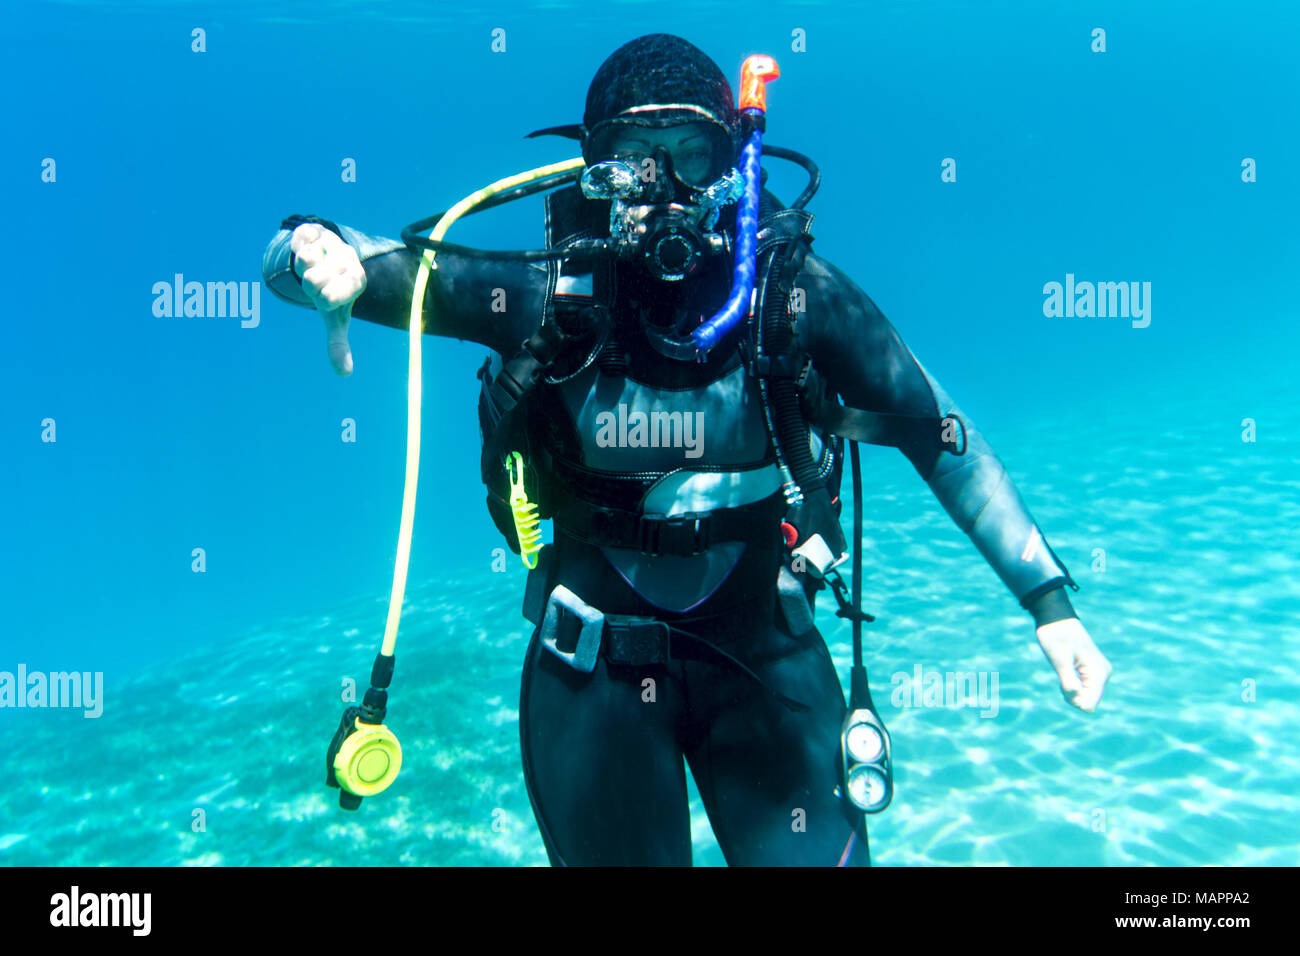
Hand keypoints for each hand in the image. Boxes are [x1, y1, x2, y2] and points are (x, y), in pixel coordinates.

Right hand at [290, 223, 364, 375]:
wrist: (333, 257)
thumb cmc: (334, 292)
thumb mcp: (336, 317)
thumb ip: (338, 343)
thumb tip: (344, 374)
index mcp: (356, 283)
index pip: (328, 298)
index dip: (322, 299)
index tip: (328, 296)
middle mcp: (348, 262)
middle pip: (311, 281)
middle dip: (309, 284)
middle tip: (319, 280)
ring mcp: (333, 245)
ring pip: (305, 258)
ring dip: (303, 267)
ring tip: (315, 265)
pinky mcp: (317, 230)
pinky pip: (300, 237)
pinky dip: (298, 244)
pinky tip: (309, 248)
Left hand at [1036, 618, 1111, 712]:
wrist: (1056, 620)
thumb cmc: (1056, 636)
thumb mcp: (1059, 659)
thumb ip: (1068, 681)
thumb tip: (1078, 701)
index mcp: (1099, 672)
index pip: (1089, 703)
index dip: (1072, 700)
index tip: (1062, 685)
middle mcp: (1103, 674)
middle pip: (1087, 702)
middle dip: (1071, 696)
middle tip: (1061, 676)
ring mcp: (1099, 672)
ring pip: (1085, 696)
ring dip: (1070, 690)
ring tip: (1063, 671)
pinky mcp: (1092, 671)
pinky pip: (1083, 689)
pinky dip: (1071, 686)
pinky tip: (1065, 672)